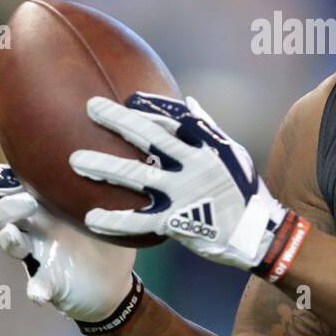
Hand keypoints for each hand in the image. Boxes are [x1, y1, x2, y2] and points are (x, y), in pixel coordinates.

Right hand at [0, 164, 137, 324]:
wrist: (114, 282)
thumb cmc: (108, 238)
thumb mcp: (110, 211)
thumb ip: (109, 192)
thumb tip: (123, 166)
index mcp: (48, 207)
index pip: (14, 188)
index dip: (6, 181)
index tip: (19, 173)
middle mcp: (37, 229)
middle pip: (0, 214)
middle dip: (7, 206)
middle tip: (29, 202)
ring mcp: (39, 256)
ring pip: (9, 243)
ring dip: (8, 240)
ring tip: (15, 237)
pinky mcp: (48, 283)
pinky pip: (34, 286)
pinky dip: (36, 290)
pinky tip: (40, 294)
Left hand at [68, 93, 308, 274]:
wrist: (259, 236)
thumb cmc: (246, 192)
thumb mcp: (234, 155)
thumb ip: (208, 129)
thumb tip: (189, 102)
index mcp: (205, 149)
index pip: (170, 121)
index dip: (145, 109)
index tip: (121, 99)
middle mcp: (192, 167)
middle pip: (149, 138)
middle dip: (118, 121)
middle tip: (90, 107)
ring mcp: (183, 195)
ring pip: (137, 177)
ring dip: (104, 166)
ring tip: (76, 161)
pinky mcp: (177, 223)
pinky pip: (139, 222)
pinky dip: (115, 221)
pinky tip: (91, 218)